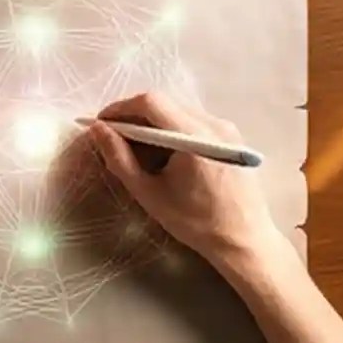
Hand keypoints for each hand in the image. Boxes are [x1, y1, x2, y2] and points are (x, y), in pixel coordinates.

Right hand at [87, 92, 285, 269]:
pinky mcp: (232, 136)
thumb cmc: (195, 222)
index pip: (151, 102)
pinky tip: (164, 155)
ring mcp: (227, 127)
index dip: (120, 108)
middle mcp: (214, 123)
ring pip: (179, 112)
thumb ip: (120, 158)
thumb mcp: (150, 193)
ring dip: (153, 125)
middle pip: (165, 104)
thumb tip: (97, 130)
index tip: (101, 124)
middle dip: (135, 117)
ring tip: (138, 150)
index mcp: (194, 136)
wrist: (244, 240)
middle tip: (115, 139)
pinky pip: (194, 122)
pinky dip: (173, 131)